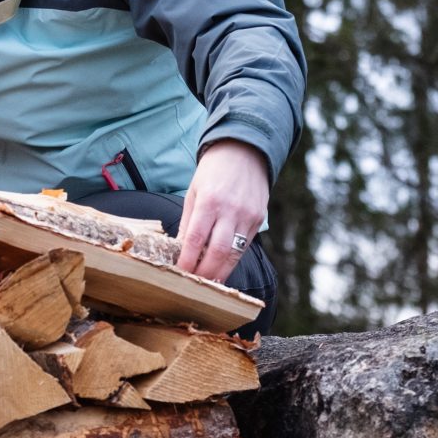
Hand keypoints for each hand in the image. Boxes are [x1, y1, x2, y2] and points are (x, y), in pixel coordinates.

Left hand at [176, 139, 269, 283]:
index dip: (188, 261)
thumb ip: (189, 222)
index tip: (179, 275)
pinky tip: (222, 269)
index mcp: (209, 201)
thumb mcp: (193, 192)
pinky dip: (232, 260)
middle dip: (205, 273)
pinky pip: (245, 246)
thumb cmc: (212, 172)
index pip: (196, 239)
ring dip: (220, 272)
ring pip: (234, 254)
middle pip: (218, 252)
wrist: (244, 152)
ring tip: (207, 284)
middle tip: (193, 286)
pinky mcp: (259, 220)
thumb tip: (181, 250)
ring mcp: (247, 216)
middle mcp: (230, 210)